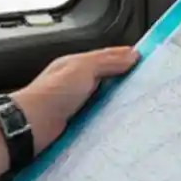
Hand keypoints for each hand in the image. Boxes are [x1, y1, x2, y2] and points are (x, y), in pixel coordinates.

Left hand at [11, 46, 139, 150]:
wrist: (31, 126)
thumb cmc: (51, 93)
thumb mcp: (81, 67)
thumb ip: (106, 60)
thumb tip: (132, 54)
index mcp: (78, 66)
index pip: (108, 58)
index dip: (128, 59)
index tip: (149, 63)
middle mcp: (79, 85)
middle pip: (110, 81)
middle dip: (127, 84)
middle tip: (149, 88)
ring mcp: (79, 106)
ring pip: (107, 103)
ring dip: (119, 105)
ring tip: (141, 107)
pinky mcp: (80, 126)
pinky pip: (101, 121)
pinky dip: (111, 122)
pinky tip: (122, 125)